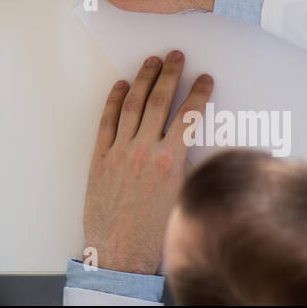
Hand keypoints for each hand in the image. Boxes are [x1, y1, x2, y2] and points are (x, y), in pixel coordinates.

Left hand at [84, 53, 213, 272]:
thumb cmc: (154, 232)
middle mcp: (144, 150)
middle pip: (159, 101)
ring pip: (132, 105)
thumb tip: (197, 144)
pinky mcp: (100, 157)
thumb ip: (189, 167)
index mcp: (170, 161)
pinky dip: (113, 100)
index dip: (198, 93)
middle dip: (170, 74)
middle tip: (176, 55)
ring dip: (143, 79)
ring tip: (152, 61)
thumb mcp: (183, 198)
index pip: (188, 116)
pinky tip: (121, 85)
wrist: (119, 252)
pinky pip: (107, 121)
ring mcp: (120, 151)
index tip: (206, 78)